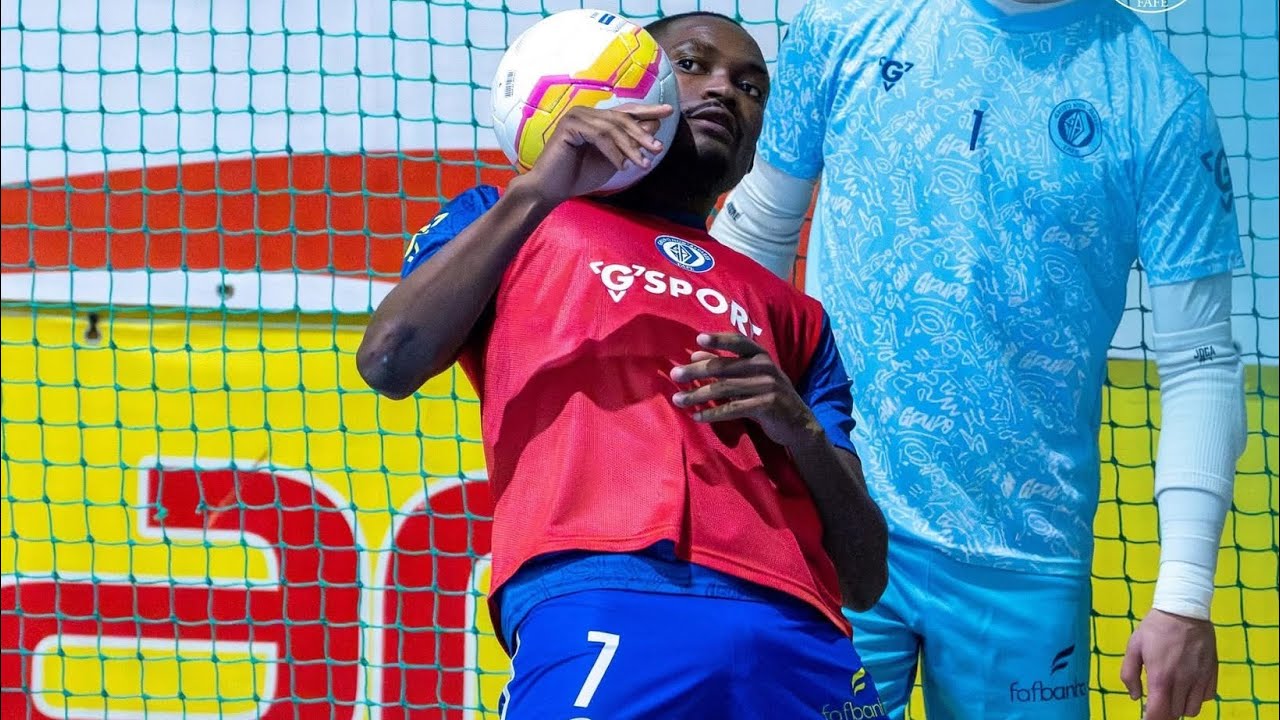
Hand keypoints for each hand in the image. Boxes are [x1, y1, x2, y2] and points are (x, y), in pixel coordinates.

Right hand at [520, 103, 672, 203]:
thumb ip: (630, 144)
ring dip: (631, 147)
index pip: (625, 111)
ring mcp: (576, 116)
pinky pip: (599, 135)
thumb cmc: (579, 175)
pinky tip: (622, 167)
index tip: (669, 111)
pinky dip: (613, 152)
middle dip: (643, 134)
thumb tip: (654, 127)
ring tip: (643, 164)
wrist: (552, 189)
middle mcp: (586, 112)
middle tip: (658, 148)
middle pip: (622, 118)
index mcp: (596, 118)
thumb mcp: (614, 159)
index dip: (647, 110)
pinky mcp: (569, 125)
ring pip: (613, 127)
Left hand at [670, 332, 821, 448]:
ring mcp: (767, 386)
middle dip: (697, 371)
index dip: (720, 339)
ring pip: (725, 388)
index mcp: (761, 355)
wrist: (799, 424)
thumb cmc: (768, 396)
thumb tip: (695, 354)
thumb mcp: (749, 377)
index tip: (699, 338)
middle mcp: (765, 367)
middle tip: (675, 375)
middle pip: (724, 367)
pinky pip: (734, 408)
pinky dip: (713, 412)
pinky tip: (698, 416)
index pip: (739, 342)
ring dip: (698, 395)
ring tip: (678, 400)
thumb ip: (725, 365)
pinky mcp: (767, 405)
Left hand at [1121, 609, 1217, 718]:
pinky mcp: (1212, 674)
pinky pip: (1206, 697)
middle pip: (1175, 714)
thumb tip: (1135, 697)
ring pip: (1192, 710)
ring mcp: (1200, 679)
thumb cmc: (1155, 628)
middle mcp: (1183, 682)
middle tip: (1157, 703)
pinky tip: (1187, 686)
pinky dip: (1196, 697)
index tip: (1146, 719)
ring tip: (1172, 695)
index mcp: (1161, 677)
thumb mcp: (1134, 646)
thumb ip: (1129, 674)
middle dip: (1164, 713)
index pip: (1158, 713)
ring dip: (1180, 707)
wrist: (1184, 610)